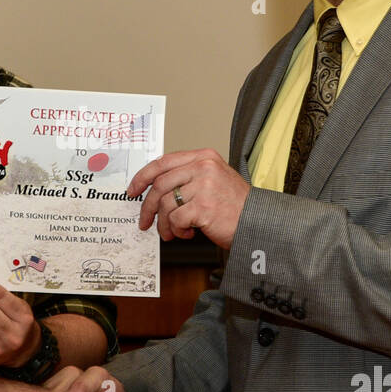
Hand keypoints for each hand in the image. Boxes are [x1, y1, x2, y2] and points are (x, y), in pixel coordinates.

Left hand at [126, 149, 249, 249]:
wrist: (257, 222)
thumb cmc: (234, 205)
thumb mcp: (213, 180)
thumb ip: (187, 177)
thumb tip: (155, 190)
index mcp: (204, 157)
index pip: (163, 162)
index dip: (143, 176)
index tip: (133, 190)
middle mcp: (204, 167)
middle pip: (159, 184)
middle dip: (148, 206)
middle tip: (145, 221)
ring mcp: (204, 186)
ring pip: (166, 204)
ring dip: (164, 224)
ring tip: (172, 232)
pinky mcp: (204, 207)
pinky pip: (176, 219)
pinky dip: (177, 231)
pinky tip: (188, 234)